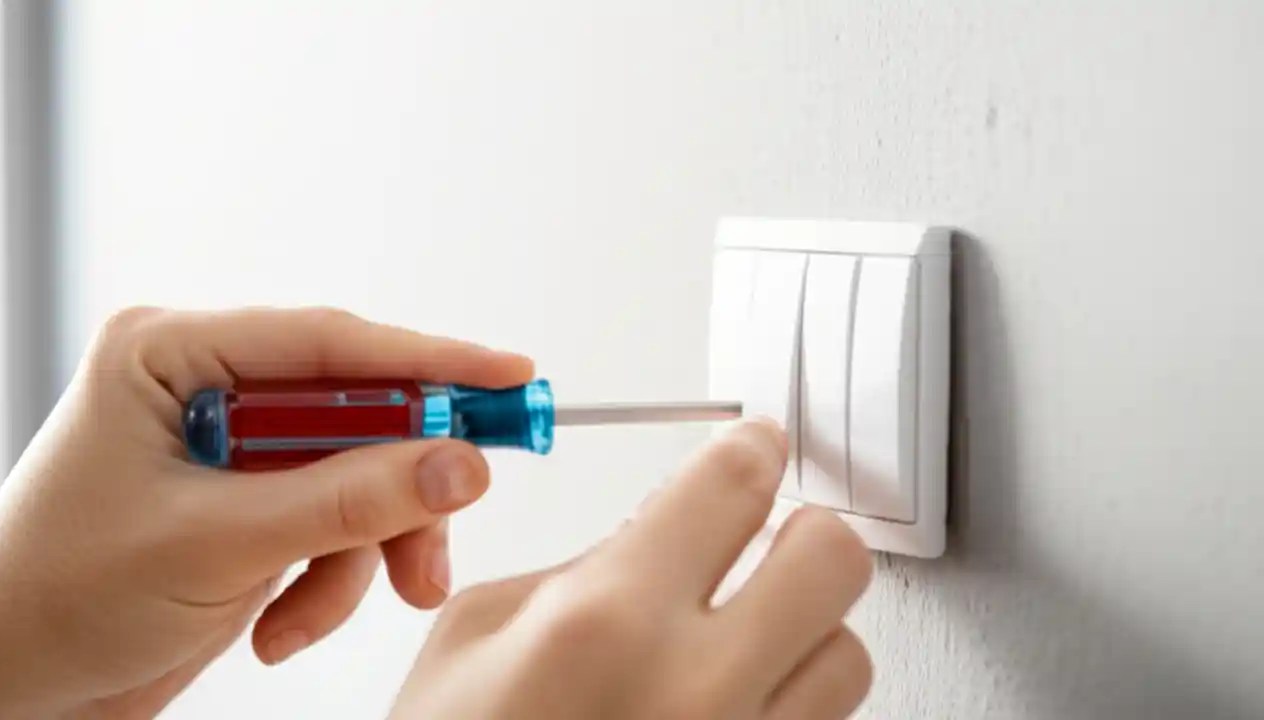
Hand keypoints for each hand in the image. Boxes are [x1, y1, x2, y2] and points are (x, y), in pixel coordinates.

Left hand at [0, 307, 532, 718]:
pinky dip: (324, 582)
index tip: (509, 376)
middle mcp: (210, 386)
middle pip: (357, 413)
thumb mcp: (217, 544)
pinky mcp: (251, 501)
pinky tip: (277, 628)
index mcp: (174, 353)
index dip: (429, 359)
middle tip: (438, 539)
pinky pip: (334, 524)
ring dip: (358, 555)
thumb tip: (461, 465)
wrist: (8, 683)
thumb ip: (349, 502)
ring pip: (357, 477)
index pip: (329, 341)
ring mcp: (234, 446)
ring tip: (312, 618)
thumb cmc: (62, 597)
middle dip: (392, 493)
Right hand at [391, 419, 873, 719]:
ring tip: (747, 637)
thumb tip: (659, 526)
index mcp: (606, 622)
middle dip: (804, 531)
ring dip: (805, 630)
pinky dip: (788, 704)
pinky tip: (732, 703)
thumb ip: (580, 567)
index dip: (753, 447)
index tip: (755, 446)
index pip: (735, 484)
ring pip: (848, 657)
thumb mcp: (477, 637)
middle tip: (770, 536)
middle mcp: (693, 691)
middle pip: (833, 559)